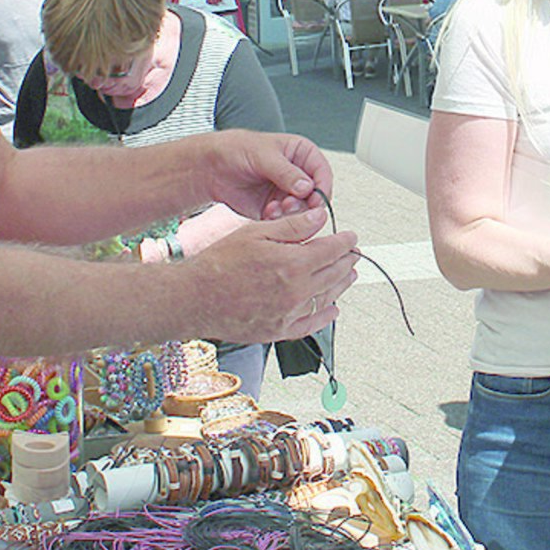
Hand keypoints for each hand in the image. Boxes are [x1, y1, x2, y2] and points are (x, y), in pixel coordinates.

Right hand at [188, 208, 360, 342]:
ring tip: (348, 276)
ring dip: (341, 285)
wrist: (195, 298)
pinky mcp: (278, 331)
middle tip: (354, 255)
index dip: (346, 242)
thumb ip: (293, 226)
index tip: (352, 238)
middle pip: (334, 275)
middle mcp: (295, 291)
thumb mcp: (256, 233)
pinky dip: (325, 316)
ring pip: (327, 298)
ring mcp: (288, 314)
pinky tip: (332, 309)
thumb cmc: (219, 263)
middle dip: (347, 262)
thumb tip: (320, 217)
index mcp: (292, 264)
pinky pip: (311, 325)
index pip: (332, 250)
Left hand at [204, 131, 333, 218]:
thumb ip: (286, 171)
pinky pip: (286, 220)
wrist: (213, 167)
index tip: (315, 200)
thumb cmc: (237, 150)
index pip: (323, 173)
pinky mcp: (276, 208)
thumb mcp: (263, 155)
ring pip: (303, 211)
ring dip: (291, 214)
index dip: (322, 188)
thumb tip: (308, 187)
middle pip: (316, 196)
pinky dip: (279, 220)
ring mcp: (288, 192)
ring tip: (274, 209)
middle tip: (289, 205)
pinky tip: (267, 212)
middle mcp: (299, 175)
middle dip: (305, 204)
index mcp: (302, 154)